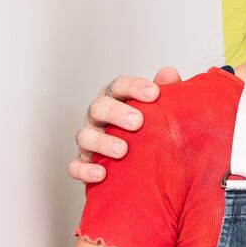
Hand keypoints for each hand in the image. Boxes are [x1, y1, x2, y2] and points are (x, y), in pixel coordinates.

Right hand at [70, 70, 181, 184]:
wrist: (144, 163)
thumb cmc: (150, 129)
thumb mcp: (160, 110)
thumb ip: (167, 91)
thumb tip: (169, 73)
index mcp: (116, 100)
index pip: (118, 86)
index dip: (134, 87)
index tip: (153, 93)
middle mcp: (99, 117)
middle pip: (99, 108)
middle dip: (116, 113)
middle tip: (137, 122)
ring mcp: (90, 140)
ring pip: (85, 136)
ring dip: (102, 142)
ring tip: (122, 150)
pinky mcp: (85, 163)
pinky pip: (75, 166)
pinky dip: (84, 169)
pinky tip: (101, 174)